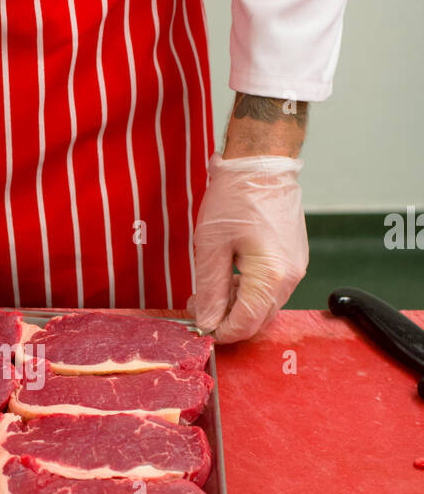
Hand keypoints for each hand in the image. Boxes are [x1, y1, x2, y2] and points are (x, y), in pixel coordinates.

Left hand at [188, 153, 307, 342]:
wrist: (262, 162)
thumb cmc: (236, 195)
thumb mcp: (211, 245)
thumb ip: (211, 289)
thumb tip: (207, 321)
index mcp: (271, 276)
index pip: (246, 324)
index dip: (220, 331)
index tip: (198, 326)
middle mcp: (290, 276)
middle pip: (258, 318)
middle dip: (226, 318)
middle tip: (199, 303)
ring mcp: (296, 267)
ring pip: (264, 304)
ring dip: (236, 304)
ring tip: (210, 287)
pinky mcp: (294, 258)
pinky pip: (271, 287)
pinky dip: (249, 290)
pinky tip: (229, 275)